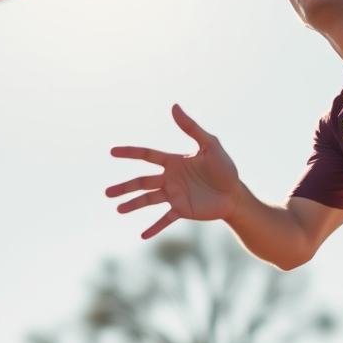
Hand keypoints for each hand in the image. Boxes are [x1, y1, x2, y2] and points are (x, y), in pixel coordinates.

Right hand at [106, 105, 241, 237]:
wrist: (235, 194)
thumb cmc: (225, 168)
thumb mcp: (210, 145)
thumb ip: (191, 128)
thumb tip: (174, 106)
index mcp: (174, 162)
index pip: (147, 155)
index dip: (130, 153)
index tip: (112, 152)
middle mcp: (170, 179)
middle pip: (142, 182)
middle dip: (125, 187)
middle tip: (107, 193)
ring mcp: (174, 196)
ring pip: (149, 200)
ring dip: (134, 205)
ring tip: (119, 209)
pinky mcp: (182, 210)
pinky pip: (165, 219)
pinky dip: (154, 227)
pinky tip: (142, 235)